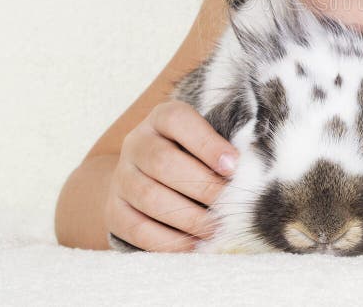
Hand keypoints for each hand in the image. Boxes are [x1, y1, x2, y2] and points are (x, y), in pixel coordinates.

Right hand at [105, 99, 240, 251]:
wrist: (143, 176)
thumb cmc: (191, 156)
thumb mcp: (205, 141)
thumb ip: (223, 149)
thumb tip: (248, 171)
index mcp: (161, 118)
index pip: (178, 120)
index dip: (207, 143)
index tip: (234, 166)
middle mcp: (136, 143)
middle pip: (162, 162)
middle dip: (201, 186)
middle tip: (228, 203)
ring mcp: (121, 177)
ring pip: (149, 197)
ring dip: (187, 217)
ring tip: (215, 228)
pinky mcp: (114, 210)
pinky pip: (137, 229)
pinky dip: (168, 241)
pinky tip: (193, 244)